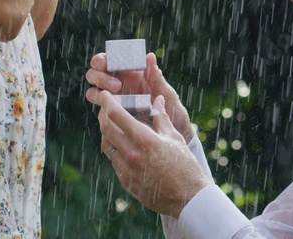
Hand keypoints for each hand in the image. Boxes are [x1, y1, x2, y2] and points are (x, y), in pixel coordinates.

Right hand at [85, 52, 193, 141]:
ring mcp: (115, 103)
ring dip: (98, 92)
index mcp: (132, 75)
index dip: (102, 59)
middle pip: (94, 75)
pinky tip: (112, 115)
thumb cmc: (174, 113)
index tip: (106, 64)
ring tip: (114, 98)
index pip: (109, 61)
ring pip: (93, 92)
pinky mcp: (113, 120)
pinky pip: (101, 114)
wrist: (174, 139)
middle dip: (99, 77)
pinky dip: (102, 111)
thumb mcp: (168, 95)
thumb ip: (157, 78)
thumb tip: (150, 56)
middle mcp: (120, 87)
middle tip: (116, 86)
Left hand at [93, 92, 211, 216]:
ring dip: (107, 134)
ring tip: (113, 126)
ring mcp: (127, 170)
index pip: (117, 115)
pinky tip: (123, 147)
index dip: (107, 102)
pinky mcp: (127, 183)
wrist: (188, 198)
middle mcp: (132, 154)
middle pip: (106, 130)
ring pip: (107, 147)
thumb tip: (157, 99)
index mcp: (144, 139)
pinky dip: (115, 151)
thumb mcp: (175, 137)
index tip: (104, 96)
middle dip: (103, 117)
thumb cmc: (185, 165)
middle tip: (106, 110)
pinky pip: (114, 162)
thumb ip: (161, 117)